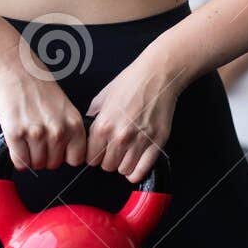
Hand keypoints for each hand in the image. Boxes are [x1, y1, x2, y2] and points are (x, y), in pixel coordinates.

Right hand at [0, 68, 87, 171]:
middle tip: (39, 142)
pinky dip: (18, 158)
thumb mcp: (66, 108)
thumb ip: (70, 131)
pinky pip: (20, 162)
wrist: (17, 71)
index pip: (76, 159)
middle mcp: (57, 131)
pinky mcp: (15, 134)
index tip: (58, 151)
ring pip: (36, 164)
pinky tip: (19, 145)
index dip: (65, 156)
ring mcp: (36, 134)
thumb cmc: (39, 87)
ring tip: (28, 140)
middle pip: (54, 164)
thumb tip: (68, 154)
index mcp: (74, 124)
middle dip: (46, 157)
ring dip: (31, 157)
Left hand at [85, 51, 183, 182]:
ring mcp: (139, 141)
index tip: (99, 152)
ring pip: (124, 170)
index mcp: (103, 125)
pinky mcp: (156, 143)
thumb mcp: (103, 97)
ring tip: (126, 155)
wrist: (157, 75)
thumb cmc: (131, 82)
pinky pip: (142, 170)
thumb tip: (89, 130)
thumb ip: (94, 116)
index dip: (94, 156)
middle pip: (107, 166)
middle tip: (113, 151)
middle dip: (108, 160)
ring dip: (123, 165)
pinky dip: (137, 172)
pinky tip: (136, 165)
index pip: (91, 158)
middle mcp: (119, 137)